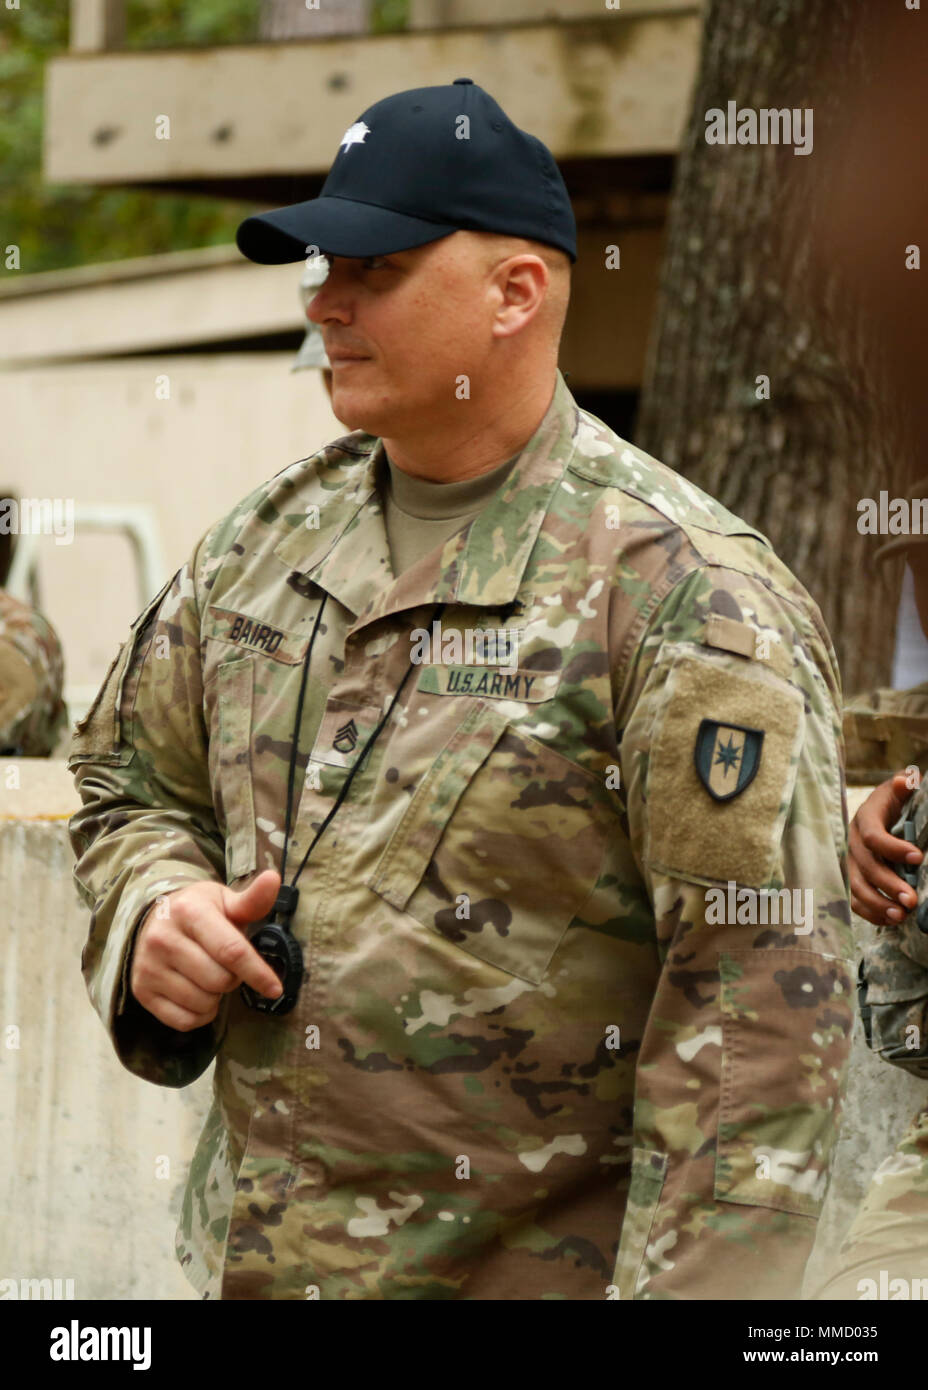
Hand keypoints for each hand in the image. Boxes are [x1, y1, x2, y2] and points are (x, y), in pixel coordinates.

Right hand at [129, 869, 283, 1030]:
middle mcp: (163, 939)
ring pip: (202, 1003)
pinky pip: (184, 1021)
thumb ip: (252, 899)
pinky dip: (200, 1015)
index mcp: (189, 912)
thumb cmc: (198, 911)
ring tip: (209, 976)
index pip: (231, 951)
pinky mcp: (141, 991)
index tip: (275, 988)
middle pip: (219, 980)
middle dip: (233, 979)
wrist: (153, 919)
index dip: (257, 972)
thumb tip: (274, 879)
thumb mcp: (224, 900)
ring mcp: (148, 967)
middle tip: (227, 966)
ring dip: (216, 997)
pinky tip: (198, 995)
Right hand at [849, 773, 921, 924]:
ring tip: (900, 915)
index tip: (918, 857)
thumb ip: (903, 788)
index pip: (873, 836)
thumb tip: (904, 781)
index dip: (893, 848)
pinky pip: (855, 899)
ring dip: (877, 904)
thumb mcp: (898, 793)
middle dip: (888, 884)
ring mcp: (850, 862)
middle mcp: (852, 842)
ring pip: (856, 887)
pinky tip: (891, 919)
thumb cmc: (894, 805)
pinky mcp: (852, 878)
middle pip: (865, 866)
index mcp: (864, 818)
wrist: (879, 816)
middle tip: (911, 899)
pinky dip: (871, 913)